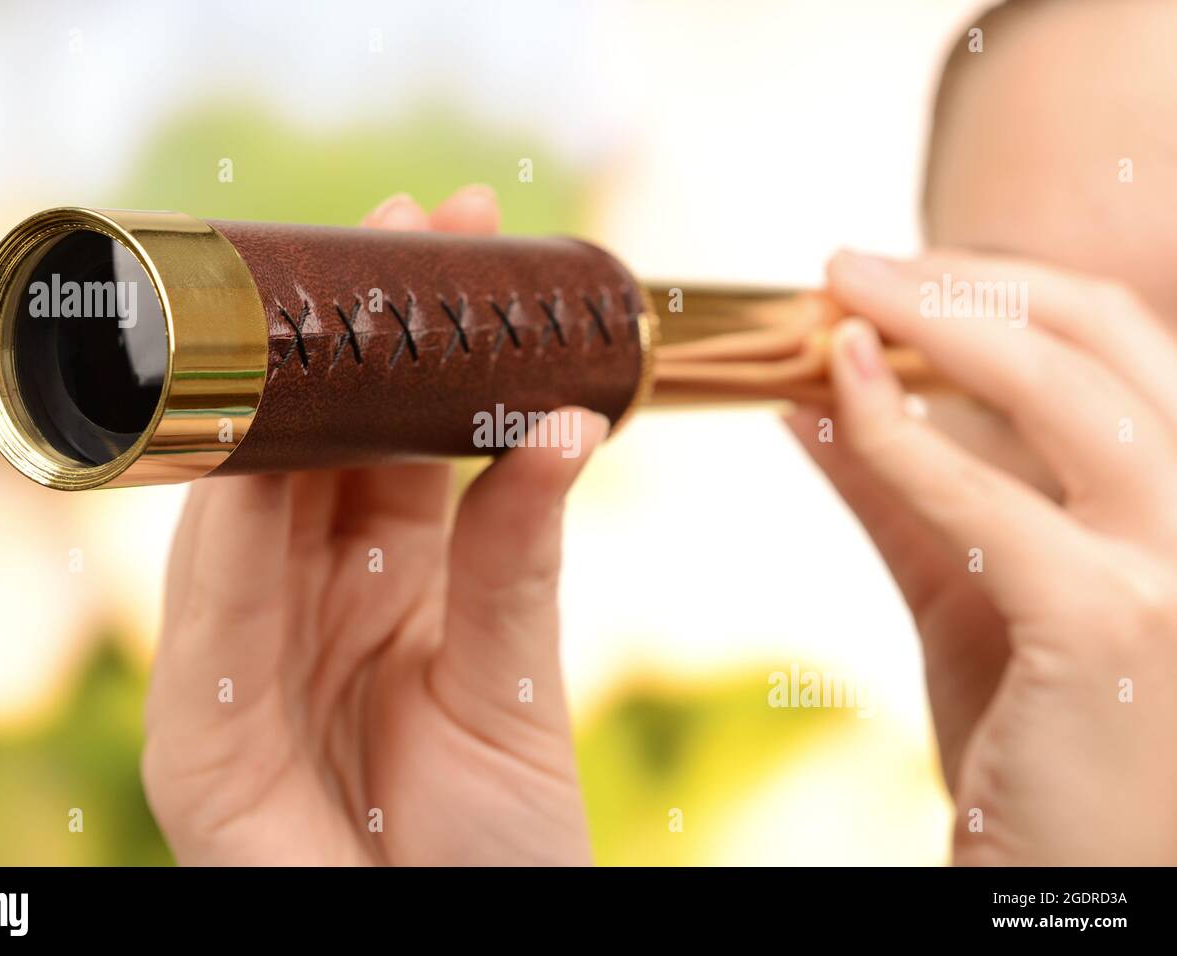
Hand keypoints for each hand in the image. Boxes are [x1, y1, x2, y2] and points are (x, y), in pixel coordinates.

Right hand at [142, 187, 606, 865]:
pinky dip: (228, 536)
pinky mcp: (199, 749)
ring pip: (245, 517)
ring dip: (277, 410)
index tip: (462, 238)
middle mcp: (311, 609)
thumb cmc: (501, 843)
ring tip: (326, 300)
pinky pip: (212, 622)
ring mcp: (248, 671)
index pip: (389, 440)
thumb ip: (514, 557)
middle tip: (402, 229)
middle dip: (346, 343)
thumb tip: (563, 420)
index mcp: (390, 586)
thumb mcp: (514, 679)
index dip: (416, 346)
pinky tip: (257, 447)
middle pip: (312, 455)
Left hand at [792, 250, 1176, 864]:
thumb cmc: (1036, 749)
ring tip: (839, 288)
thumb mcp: (966, 598)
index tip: (896, 271)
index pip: (1121, 340)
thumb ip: (903, 493)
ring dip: (942, 318)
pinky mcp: (1118, 626)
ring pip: (1069, 387)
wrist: (1076, 884)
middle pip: (1106, 334)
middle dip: (968, 280)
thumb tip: (816, 402)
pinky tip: (834, 388)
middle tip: (848, 262)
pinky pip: (988, 500)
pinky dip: (900, 436)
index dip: (1006, 287)